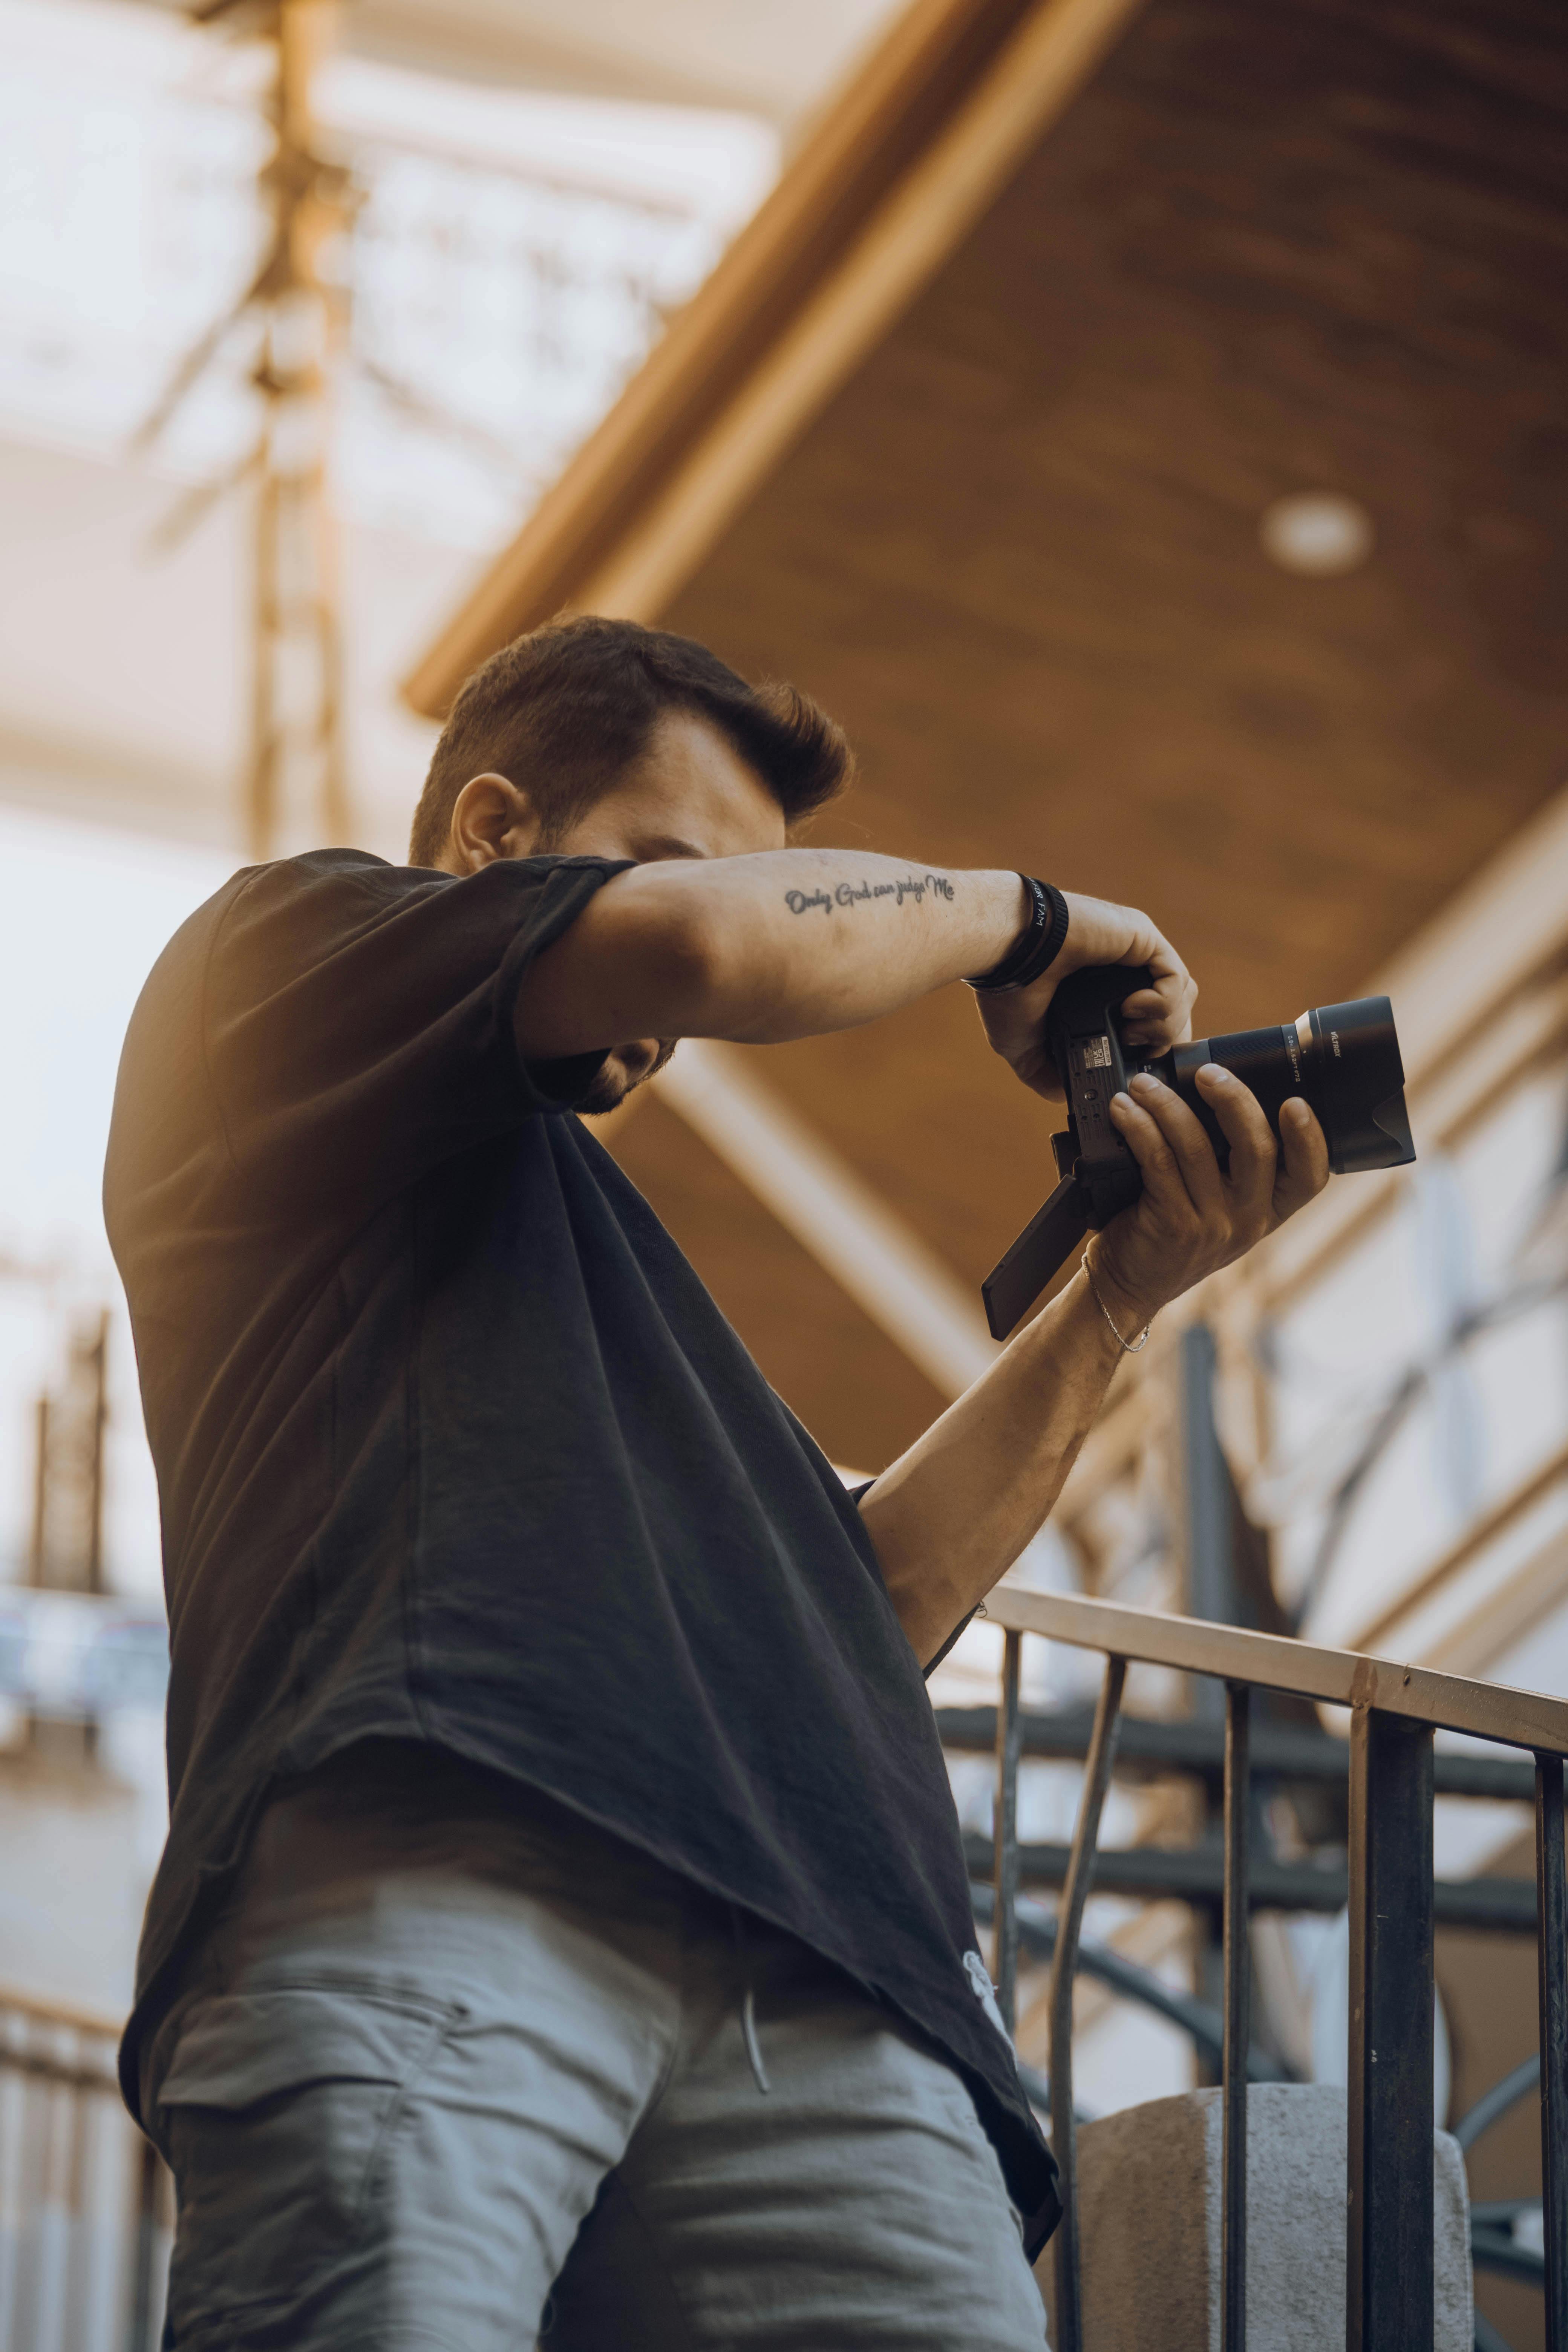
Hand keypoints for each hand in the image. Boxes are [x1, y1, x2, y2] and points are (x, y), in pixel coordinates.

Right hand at [976, 892, 1196, 1098]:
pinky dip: (1161, 1004)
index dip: (1151, 1051)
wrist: (1005, 953)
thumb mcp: (1023, 1046)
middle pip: (1175, 1014)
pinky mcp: (1144, 939)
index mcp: (1101, 991)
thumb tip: (1063, 1094)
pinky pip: (1176, 979)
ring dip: (1163, 1027)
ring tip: (1129, 1031)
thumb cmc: (1008, 991)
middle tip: (1140, 1056)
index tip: (1137, 1069)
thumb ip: (1047, 1071)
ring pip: (1181, 999)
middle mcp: (1124, 969)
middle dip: (1164, 1045)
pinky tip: (1129, 1008)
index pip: (1150, 1024)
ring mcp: (1137, 953)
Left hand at [1088, 1065, 1330, 1328]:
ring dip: (1168, 1105)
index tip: (1296, 1102)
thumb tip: (1219, 1093)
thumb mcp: (1218, 1209)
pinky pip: (1158, 1161)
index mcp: (1267, 1212)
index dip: (1310, 1139)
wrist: (1128, 1285)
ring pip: (1198, 1148)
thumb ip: (1231, 1168)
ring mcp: (1211, 1226)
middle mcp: (1247, 1220)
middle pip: (1257, 1149)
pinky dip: (1140, 1127)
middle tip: (1208, 1073)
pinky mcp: (1172, 1225)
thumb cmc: (1171, 1233)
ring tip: (1145, 1084)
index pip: (1309, 1178)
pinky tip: (1125, 1110)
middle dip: (1233, 1099)